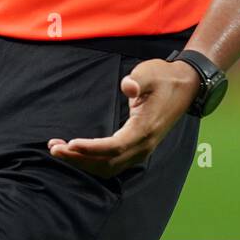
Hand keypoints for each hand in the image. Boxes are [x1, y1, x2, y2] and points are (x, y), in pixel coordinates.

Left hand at [47, 58, 199, 178]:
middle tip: (54, 148)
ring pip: (108, 167)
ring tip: (58, 150)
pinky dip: (92, 161)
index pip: (114, 147)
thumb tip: (128, 86)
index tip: (71, 144)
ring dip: (83, 162)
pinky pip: (112, 163)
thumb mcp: (151, 72)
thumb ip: (138, 80)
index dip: (91, 148)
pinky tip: (76, 152)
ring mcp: (141, 150)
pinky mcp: (137, 148)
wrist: (185, 86)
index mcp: (144, 130)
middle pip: (107, 162)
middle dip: (79, 158)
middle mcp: (143, 146)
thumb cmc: (164, 77)